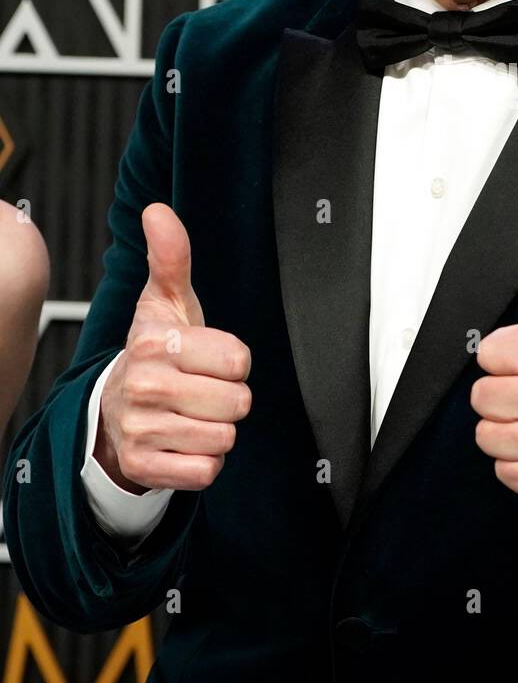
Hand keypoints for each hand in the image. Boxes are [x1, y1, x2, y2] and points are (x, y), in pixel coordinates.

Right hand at [93, 203, 251, 493]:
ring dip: (216, 430)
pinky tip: (183, 442)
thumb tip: (158, 211)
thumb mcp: (164, 302)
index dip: (233, 361)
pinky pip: (206, 471)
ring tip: (191, 414)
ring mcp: (141, 429)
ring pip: (224, 438)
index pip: (239, 359)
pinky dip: (203, 462)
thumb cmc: (154, 352)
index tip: (209, 358)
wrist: (113, 410)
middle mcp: (144, 386)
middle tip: (201, 389)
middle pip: (237, 403)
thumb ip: (170, 257)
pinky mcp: (144, 467)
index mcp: (155, 342)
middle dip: (229, 398)